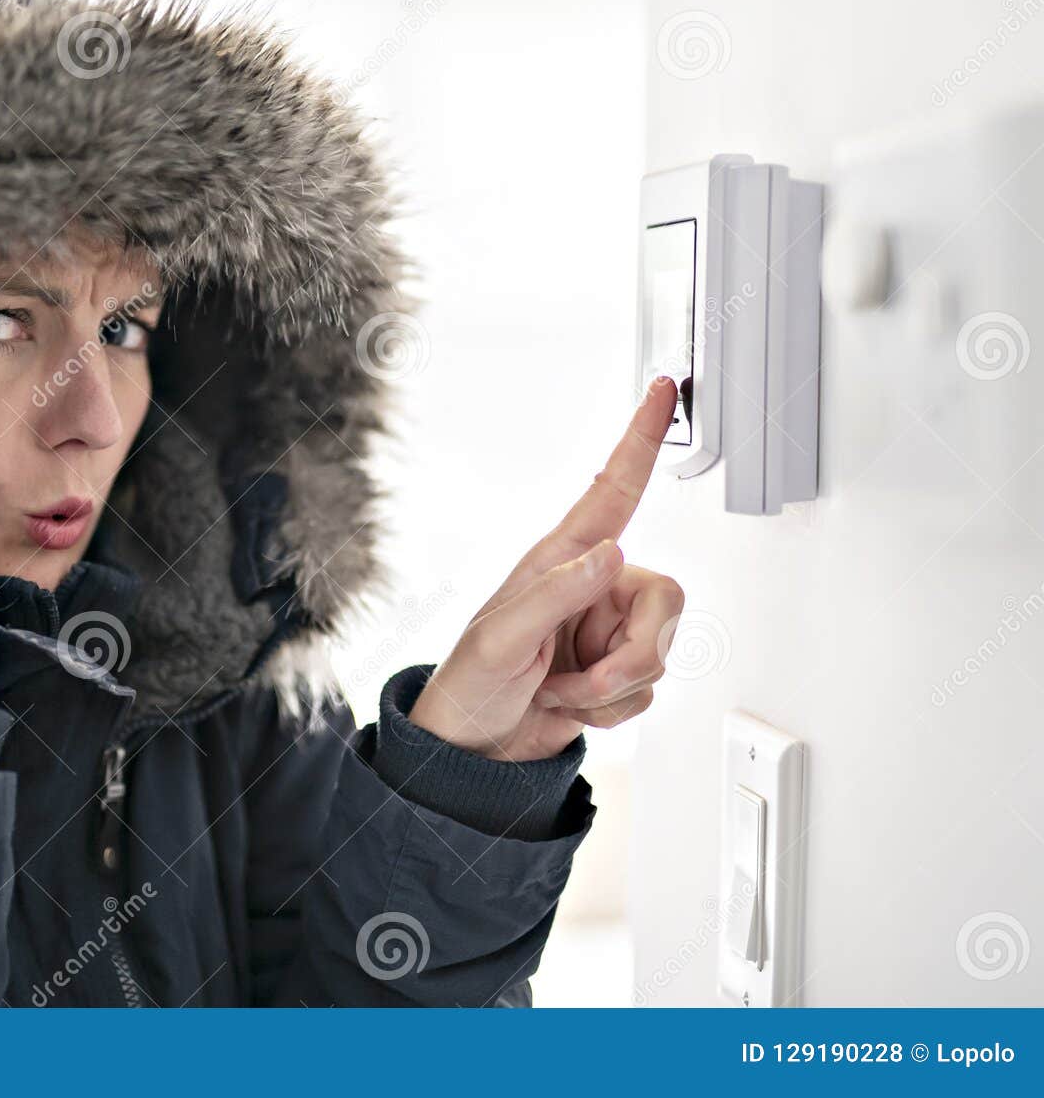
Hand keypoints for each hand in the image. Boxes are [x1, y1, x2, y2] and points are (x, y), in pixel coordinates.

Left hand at [408, 377, 685, 761]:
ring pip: (661, 652)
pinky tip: (570, 705)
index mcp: (561, 560)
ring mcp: (607, 632)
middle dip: (635, 654)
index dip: (640, 440)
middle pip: (665, 600)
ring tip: (561, 691)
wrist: (475, 748)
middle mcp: (593, 587)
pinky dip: (611, 710)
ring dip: (611, 688)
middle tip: (586, 679)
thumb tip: (611, 554)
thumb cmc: (470, 683)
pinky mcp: (616, 673)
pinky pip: (649, 690)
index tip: (661, 389)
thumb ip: (556, 594)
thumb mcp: (501, 639)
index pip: (614, 490)